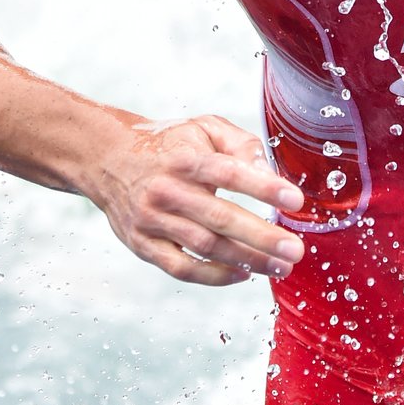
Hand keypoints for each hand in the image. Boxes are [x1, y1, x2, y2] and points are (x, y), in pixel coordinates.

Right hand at [93, 114, 304, 285]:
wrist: (108, 159)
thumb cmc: (169, 145)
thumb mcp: (204, 128)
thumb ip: (240, 144)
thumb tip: (269, 172)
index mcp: (184, 159)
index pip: (228, 173)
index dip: (263, 187)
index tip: (295, 200)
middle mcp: (166, 191)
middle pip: (219, 218)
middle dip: (261, 236)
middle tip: (294, 250)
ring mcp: (152, 221)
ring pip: (204, 247)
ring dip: (247, 260)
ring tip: (281, 266)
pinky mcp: (143, 245)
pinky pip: (182, 269)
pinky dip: (214, 276)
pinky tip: (243, 273)